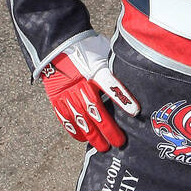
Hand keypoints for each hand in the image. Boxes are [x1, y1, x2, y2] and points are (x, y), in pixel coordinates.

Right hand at [41, 35, 138, 151]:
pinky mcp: (56, 97)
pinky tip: (83, 139)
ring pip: (80, 117)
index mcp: (94, 69)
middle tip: (118, 142)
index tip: (135, 111)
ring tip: (102, 147)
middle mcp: (80, 83)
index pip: (110, 84)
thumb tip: (133, 74)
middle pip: (95, 109)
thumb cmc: (85, 47)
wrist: (56, 43)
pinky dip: (74, 129)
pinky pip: (64, 117)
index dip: (122, 98)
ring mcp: (66, 92)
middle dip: (108, 128)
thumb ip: (114, 66)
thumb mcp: (103, 52)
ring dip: (92, 134)